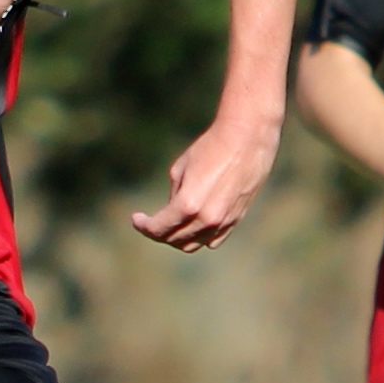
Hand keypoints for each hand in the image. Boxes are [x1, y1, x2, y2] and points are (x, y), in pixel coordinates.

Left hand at [131, 112, 279, 251]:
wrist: (247, 138)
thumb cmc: (210, 147)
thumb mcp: (180, 169)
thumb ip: (174, 196)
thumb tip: (171, 212)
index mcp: (188, 205)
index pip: (158, 229)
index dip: (143, 226)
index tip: (136, 218)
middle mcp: (207, 218)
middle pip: (174, 240)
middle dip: (158, 234)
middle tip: (150, 222)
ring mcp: (224, 221)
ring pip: (194, 244)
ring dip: (177, 238)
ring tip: (169, 226)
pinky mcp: (236, 218)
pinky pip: (213, 239)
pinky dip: (199, 237)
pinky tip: (192, 225)